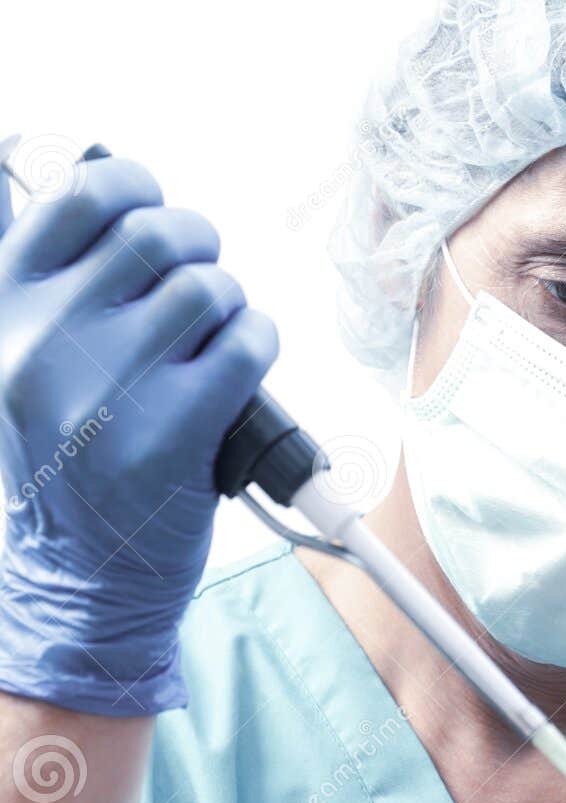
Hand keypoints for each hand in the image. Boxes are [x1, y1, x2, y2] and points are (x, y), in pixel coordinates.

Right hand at [0, 154, 276, 714]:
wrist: (82, 577)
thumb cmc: (65, 459)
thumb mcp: (18, 363)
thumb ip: (45, 284)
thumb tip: (100, 183)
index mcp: (3, 308)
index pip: (84, 196)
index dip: (138, 189)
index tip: (155, 211)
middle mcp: (48, 339)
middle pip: (160, 235)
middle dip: (198, 249)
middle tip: (201, 285)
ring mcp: (112, 386)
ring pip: (210, 288)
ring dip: (230, 305)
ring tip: (215, 338)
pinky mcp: (175, 431)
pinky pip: (248, 342)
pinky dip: (260, 342)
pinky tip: (244, 366)